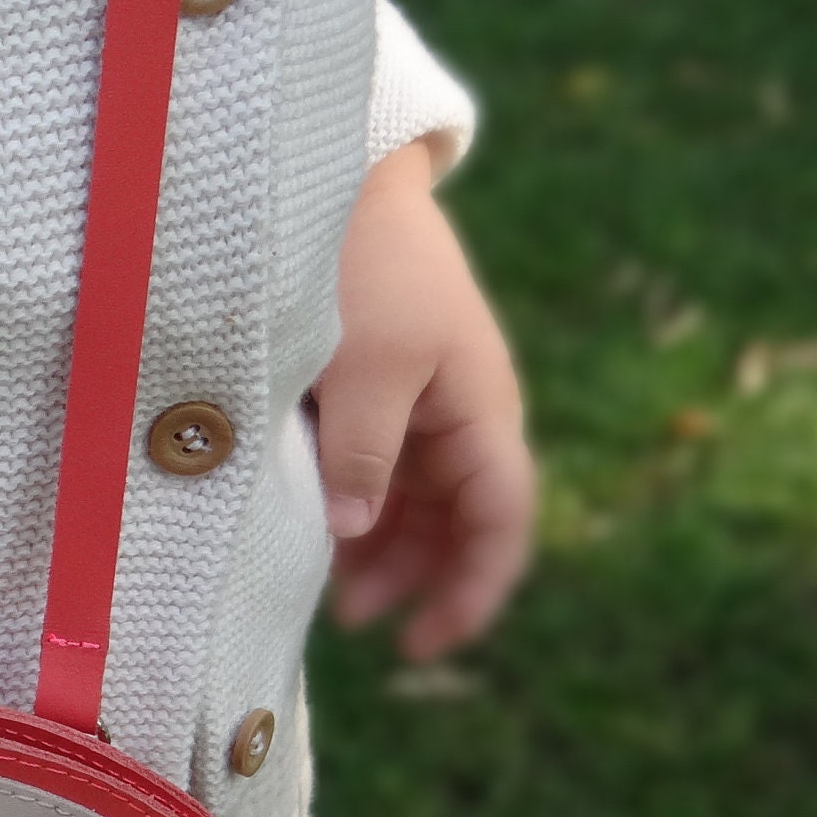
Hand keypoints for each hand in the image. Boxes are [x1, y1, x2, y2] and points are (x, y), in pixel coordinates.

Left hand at [310, 137, 537, 661]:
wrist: (343, 172)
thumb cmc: (361, 263)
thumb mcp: (363, 364)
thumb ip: (361, 453)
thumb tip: (354, 531)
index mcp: (481, 406)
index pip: (501, 521)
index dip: (472, 590)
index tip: (425, 645)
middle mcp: (463, 410)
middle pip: (457, 520)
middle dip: (413, 576)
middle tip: (349, 619)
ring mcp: (424, 397)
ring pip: (417, 499)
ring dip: (381, 547)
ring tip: (328, 588)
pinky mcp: (381, 383)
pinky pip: (381, 463)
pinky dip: (356, 503)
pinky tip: (315, 526)